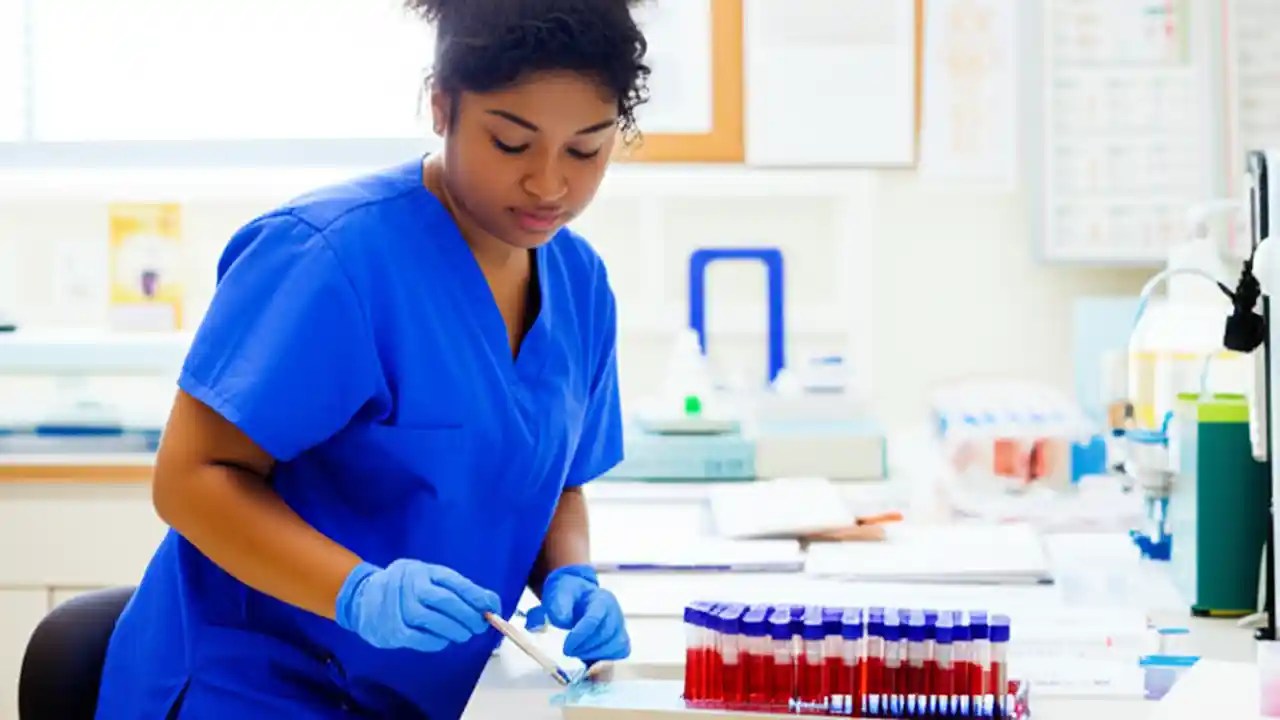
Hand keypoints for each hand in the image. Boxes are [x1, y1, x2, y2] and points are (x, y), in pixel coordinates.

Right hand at [335, 559, 500, 651]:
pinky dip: (438, 641)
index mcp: (423, 571)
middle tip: (480, 625)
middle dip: (470, 616)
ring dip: (456, 630)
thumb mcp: (426, 576)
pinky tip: (445, 640)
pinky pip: (421, 639)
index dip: (478, 596)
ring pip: (435, 621)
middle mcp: (412, 586)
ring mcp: (400, 608)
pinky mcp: (393, 630)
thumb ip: (452, 588)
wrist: (363, 597)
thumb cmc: (403, 586)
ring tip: (465, 634)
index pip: (456, 583)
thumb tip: (486, 604)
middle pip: (447, 602)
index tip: (493, 606)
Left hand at [532, 564, 629, 662]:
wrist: (578, 595)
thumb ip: (560, 607)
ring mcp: (620, 625)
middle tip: (569, 651)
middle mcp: (616, 612)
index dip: (580, 636)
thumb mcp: (560, 594)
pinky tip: (591, 659)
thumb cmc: (570, 596)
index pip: (594, 620)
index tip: (566, 648)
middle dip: (586, 648)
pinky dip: (607, 659)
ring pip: (617, 646)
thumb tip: (564, 621)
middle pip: (606, 635)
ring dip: (596, 655)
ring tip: (579, 653)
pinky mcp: (620, 637)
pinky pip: (621, 652)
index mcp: (602, 599)